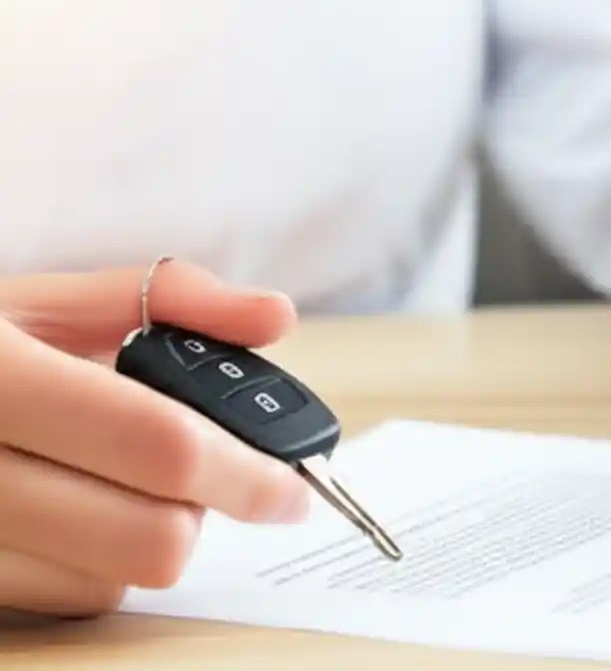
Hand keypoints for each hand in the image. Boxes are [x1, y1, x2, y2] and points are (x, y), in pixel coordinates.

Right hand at [0, 261, 311, 617]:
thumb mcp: (47, 304)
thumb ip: (166, 298)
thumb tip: (274, 316)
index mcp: (2, 375)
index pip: (161, 445)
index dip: (247, 472)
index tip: (293, 485)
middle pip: (151, 539)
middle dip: (202, 509)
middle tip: (207, 478)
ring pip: (116, 579)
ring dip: (147, 534)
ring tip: (111, 475)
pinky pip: (70, 600)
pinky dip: (97, 563)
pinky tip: (71, 507)